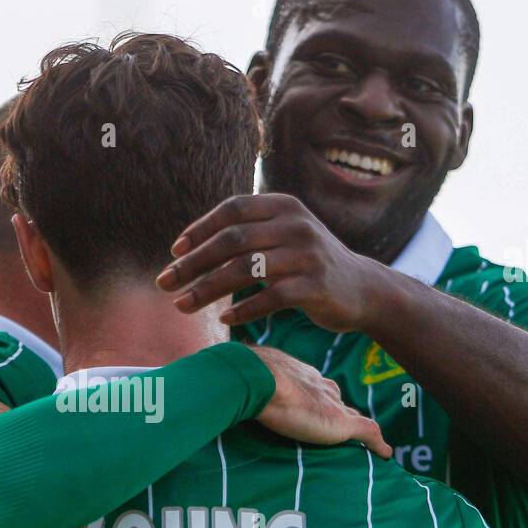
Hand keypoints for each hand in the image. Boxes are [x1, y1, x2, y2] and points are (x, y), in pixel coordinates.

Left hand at [157, 193, 379, 332]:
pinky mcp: (316, 285)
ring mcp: (307, 254)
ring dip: (207, 289)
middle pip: (232, 241)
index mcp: (283, 206)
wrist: (363, 289)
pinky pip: (271, 297)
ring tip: (182, 306)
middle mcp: (296, 225)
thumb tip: (187, 250)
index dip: (199, 230)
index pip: (232, 211)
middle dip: (192, 264)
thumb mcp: (282, 236)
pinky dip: (244, 309)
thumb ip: (247, 234)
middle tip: (164, 283)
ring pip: (245, 269)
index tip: (174, 253)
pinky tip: (225, 320)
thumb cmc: (309, 264)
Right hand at [248, 346, 391, 456]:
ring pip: (351, 416)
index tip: (317, 408)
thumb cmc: (246, 380)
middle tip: (336, 425)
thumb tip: (218, 392)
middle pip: (336, 400)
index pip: (316, 388)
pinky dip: (377, 444)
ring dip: (355, 427)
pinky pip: (368, 433)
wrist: (258, 379)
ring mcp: (333, 403)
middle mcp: (321, 386)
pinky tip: (385, 454)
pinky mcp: (341, 422)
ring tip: (361, 442)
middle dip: (338, 410)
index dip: (318, 399)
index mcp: (300, 375)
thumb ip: (243, 389)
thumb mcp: (245, 383)